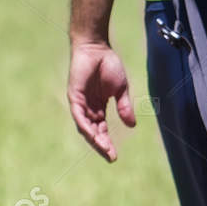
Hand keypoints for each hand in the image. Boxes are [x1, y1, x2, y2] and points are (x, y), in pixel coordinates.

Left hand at [67, 39, 135, 161]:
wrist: (97, 48)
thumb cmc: (108, 65)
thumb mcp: (121, 90)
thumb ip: (124, 107)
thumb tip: (132, 126)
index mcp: (98, 108)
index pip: (102, 131)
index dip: (107, 143)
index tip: (114, 156)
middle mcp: (88, 109)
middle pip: (93, 133)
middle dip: (101, 145)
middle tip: (110, 157)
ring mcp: (80, 103)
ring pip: (85, 127)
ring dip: (94, 139)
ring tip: (104, 149)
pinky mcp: (74, 96)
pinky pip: (78, 115)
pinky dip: (85, 126)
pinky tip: (92, 135)